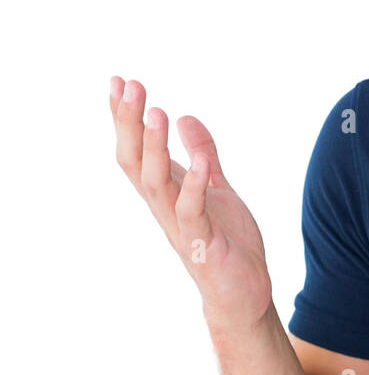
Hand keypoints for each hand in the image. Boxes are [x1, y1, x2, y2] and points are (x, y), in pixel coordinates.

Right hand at [110, 77, 272, 332]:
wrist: (243, 294)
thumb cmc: (228, 243)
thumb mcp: (219, 189)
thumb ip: (203, 154)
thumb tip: (186, 117)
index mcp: (167, 193)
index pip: (136, 150)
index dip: (126, 118)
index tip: (120, 81)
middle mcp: (165, 208)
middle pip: (135, 162)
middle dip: (129, 124)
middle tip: (128, 85)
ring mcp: (181, 227)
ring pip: (156, 185)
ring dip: (156, 149)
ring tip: (158, 113)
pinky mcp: (204, 244)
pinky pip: (194, 213)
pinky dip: (197, 187)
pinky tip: (204, 163)